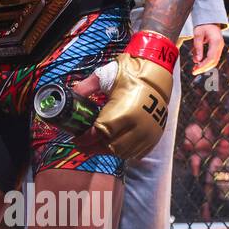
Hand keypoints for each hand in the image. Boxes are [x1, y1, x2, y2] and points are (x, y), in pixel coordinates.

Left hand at [86, 32, 176, 161]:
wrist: (157, 76)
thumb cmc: (129, 75)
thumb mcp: (105, 76)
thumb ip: (86, 87)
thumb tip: (71, 94)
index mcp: (123, 113)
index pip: (99, 133)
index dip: (85, 139)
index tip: (76, 139)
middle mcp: (137, 127)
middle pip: (109, 146)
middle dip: (93, 148)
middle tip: (82, 146)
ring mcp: (147, 134)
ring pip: (122, 152)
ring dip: (107, 151)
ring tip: (95, 146)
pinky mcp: (154, 137)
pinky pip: (136, 153)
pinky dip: (122, 152)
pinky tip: (112, 146)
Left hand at [189, 24, 224, 74]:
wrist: (209, 21)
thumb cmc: (203, 25)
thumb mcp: (198, 35)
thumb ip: (197, 47)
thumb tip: (197, 60)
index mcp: (216, 42)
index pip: (211, 58)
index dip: (203, 65)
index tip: (195, 70)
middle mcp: (220, 46)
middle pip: (214, 61)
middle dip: (204, 68)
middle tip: (194, 71)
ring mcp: (220, 47)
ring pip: (214, 61)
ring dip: (205, 66)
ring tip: (195, 69)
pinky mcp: (217, 48)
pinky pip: (213, 58)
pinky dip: (206, 62)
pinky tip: (199, 64)